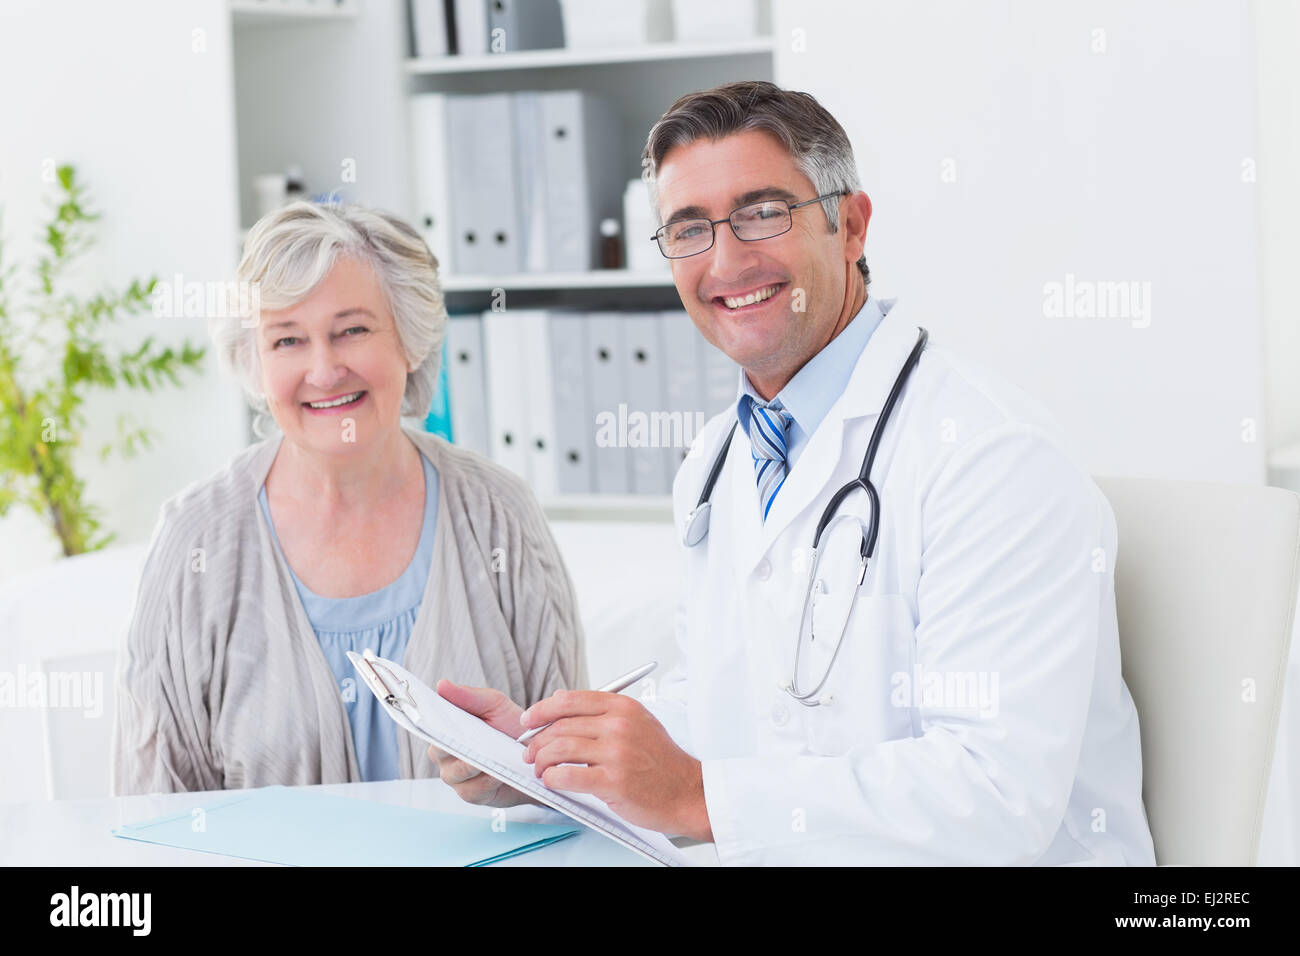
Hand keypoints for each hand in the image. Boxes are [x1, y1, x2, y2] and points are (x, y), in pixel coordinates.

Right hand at [426, 680, 539, 808]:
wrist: (536, 753)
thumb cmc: (510, 726)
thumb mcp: (493, 705)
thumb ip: (468, 696)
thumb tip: (441, 685)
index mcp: (446, 731)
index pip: (430, 727)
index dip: (431, 723)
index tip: (438, 718)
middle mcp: (446, 756)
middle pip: (438, 752)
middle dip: (454, 746)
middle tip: (469, 739)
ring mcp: (457, 777)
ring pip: (454, 773)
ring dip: (472, 765)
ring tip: (489, 757)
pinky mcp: (472, 794)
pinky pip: (472, 789)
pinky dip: (486, 781)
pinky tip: (497, 773)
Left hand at [520, 691, 712, 841]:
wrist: (688, 792)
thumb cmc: (661, 761)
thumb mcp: (637, 722)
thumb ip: (601, 711)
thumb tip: (559, 698)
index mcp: (623, 707)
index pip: (570, 700)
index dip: (541, 710)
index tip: (528, 721)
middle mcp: (619, 725)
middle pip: (560, 725)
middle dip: (536, 741)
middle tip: (530, 753)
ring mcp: (617, 753)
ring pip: (560, 749)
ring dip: (541, 761)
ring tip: (540, 769)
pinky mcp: (613, 781)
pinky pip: (568, 776)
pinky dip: (552, 778)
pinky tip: (552, 781)